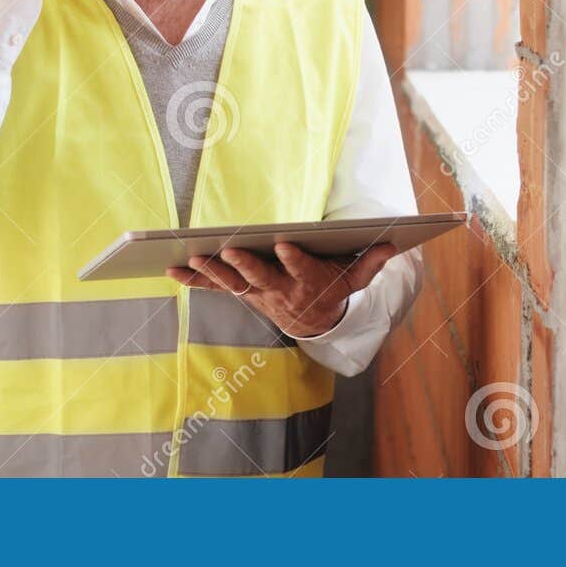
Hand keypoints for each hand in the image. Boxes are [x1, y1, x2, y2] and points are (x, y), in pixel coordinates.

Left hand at [167, 242, 398, 337]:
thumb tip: (393, 246)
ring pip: (233, 283)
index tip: (285, 244)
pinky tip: (172, 270)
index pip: (302, 269)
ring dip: (211, 271)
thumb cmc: (334, 289)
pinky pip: (215, 288)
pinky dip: (194, 281)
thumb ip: (371, 263)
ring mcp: (258, 294)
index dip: (294, 258)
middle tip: (230, 250)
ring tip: (191, 258)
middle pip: (260, 278)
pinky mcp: (243, 293)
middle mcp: (280, 291)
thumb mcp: (356, 278)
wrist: (315, 322)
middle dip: (245, 265)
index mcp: (309, 282)